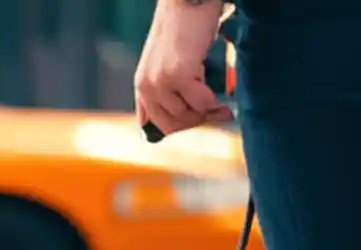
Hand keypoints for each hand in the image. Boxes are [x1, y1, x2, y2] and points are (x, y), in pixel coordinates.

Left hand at [134, 0, 234, 135]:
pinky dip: (214, 101)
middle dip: (197, 120)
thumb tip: (198, 117)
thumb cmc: (183, 30)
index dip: (179, 127)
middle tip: (216, 110)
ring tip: (217, 97)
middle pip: (173, 125)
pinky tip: (218, 90)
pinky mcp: (178, 76)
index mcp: (142, 86)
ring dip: (207, 109)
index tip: (199, 120)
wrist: (186, 3)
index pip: (153, 125)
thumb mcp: (168, 65)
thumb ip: (171, 91)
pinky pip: (202, 104)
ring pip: (189, 115)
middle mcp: (147, 86)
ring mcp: (161, 82)